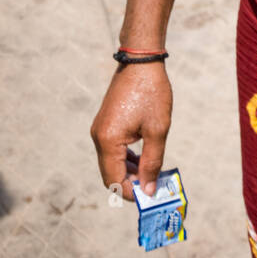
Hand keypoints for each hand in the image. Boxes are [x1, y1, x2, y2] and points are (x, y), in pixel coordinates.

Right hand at [90, 62, 172, 199]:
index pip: (114, 180)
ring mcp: (100, 130)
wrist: (141, 61)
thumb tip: (148, 189)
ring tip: (152, 173)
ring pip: (111, 163)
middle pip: (110, 174)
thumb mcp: (157, 129)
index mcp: (108, 141)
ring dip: (129, 172)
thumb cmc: (152, 93)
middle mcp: (98, 137)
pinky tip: (144, 158)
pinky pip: (112, 150)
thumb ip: (153, 162)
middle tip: (153, 187)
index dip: (131, 193)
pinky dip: (126, 158)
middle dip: (131, 184)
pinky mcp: (106, 123)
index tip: (151, 197)